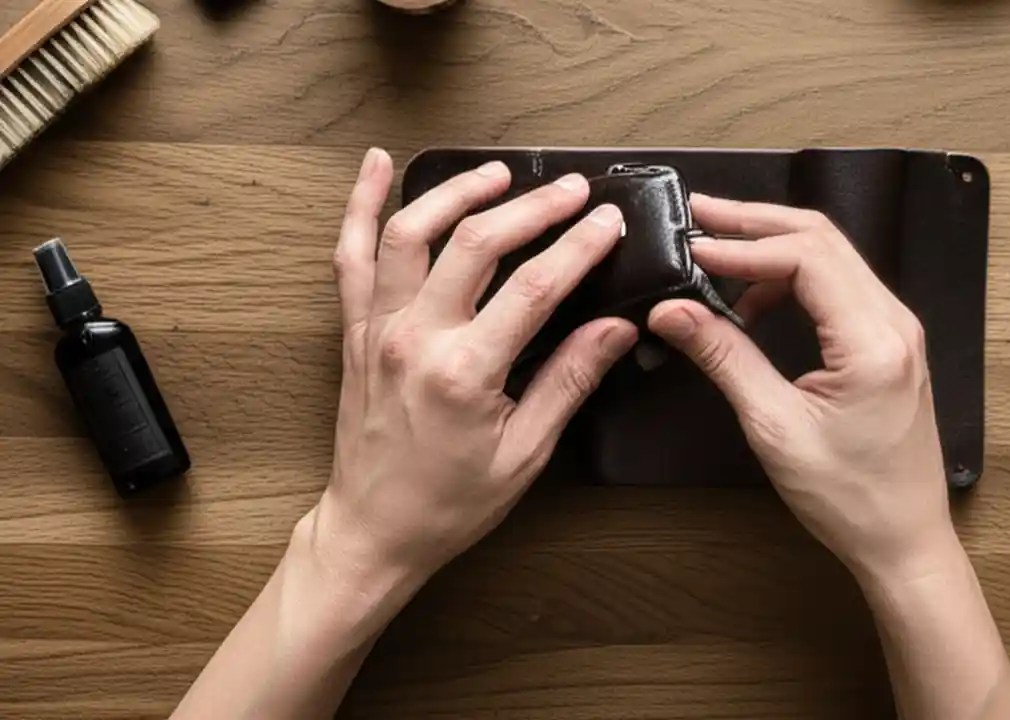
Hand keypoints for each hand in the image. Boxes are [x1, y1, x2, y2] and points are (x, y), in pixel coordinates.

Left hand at [303, 149, 636, 597]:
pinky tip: (375, 165)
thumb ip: (569, 381)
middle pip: (475, 243)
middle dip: (531, 207)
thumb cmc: (449, 503)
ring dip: (454, 191)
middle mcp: (415, 339)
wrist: (373, 531)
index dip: (578, 245)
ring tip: (497, 173)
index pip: (534, 286)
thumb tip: (615, 328)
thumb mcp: (526, 453)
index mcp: (465, 372)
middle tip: (571, 189)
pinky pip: (350, 255)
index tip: (608, 220)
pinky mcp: (356, 331)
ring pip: (409, 232)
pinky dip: (360, 205)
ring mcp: (378, 329)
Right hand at [648, 194, 951, 580]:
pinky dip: (793, 277)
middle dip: (756, 222)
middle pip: (823, 238)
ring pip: (832, 257)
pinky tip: (753, 299)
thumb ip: (725, 359)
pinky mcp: (887, 343)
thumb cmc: (849, 498)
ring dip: (774, 246)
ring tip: (716, 254)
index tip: (694, 248)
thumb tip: (673, 312)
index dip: (744, 245)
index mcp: (873, 341)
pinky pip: (839, 286)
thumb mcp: (775, 428)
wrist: (903, 540)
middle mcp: (894, 322)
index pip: (806, 257)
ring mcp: (896, 329)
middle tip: (699, 214)